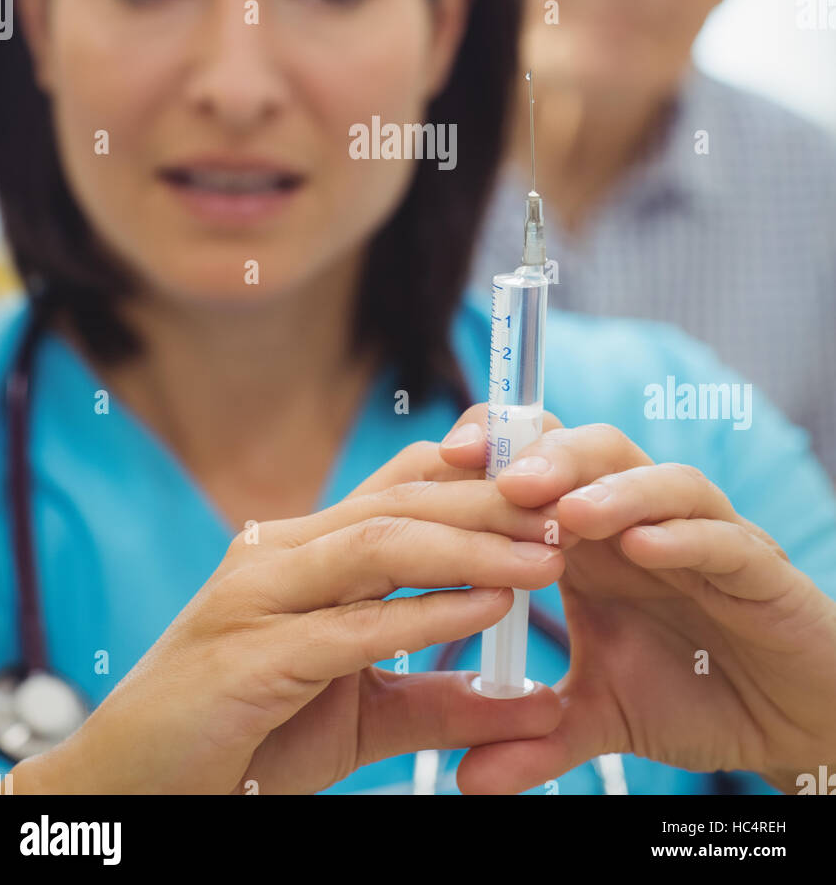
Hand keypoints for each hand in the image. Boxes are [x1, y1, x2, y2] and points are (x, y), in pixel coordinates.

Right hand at [11, 440, 563, 795]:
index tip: (552, 485)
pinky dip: (426, 612)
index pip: (399, 485)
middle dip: (492, 500)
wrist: (135, 788)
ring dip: (471, 545)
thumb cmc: (244, 738)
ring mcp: (259, 594)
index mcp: (301, 549)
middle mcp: (278, 552)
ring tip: (547, 554)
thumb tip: (533, 703)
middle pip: (402, 501)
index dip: (477, 475)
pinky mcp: (252, 652)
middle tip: (571, 507)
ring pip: (381, 543)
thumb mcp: (361, 715)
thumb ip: (441, 699)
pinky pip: (353, 623)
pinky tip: (488, 607)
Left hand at [440, 406, 835, 794]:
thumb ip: (536, 736)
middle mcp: (645, 522)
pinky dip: (682, 535)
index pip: (546, 465)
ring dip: (612, 489)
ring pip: (660, 480)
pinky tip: (643, 547)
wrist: (791, 717)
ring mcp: (704, 536)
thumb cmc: (695, 690)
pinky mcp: (758, 567)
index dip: (498, 454)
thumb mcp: (602, 715)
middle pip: (597, 453)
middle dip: (549, 457)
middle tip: (504, 480)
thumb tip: (465, 779)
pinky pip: (721, 537)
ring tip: (568, 509)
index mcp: (597, 539)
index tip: (441, 464)